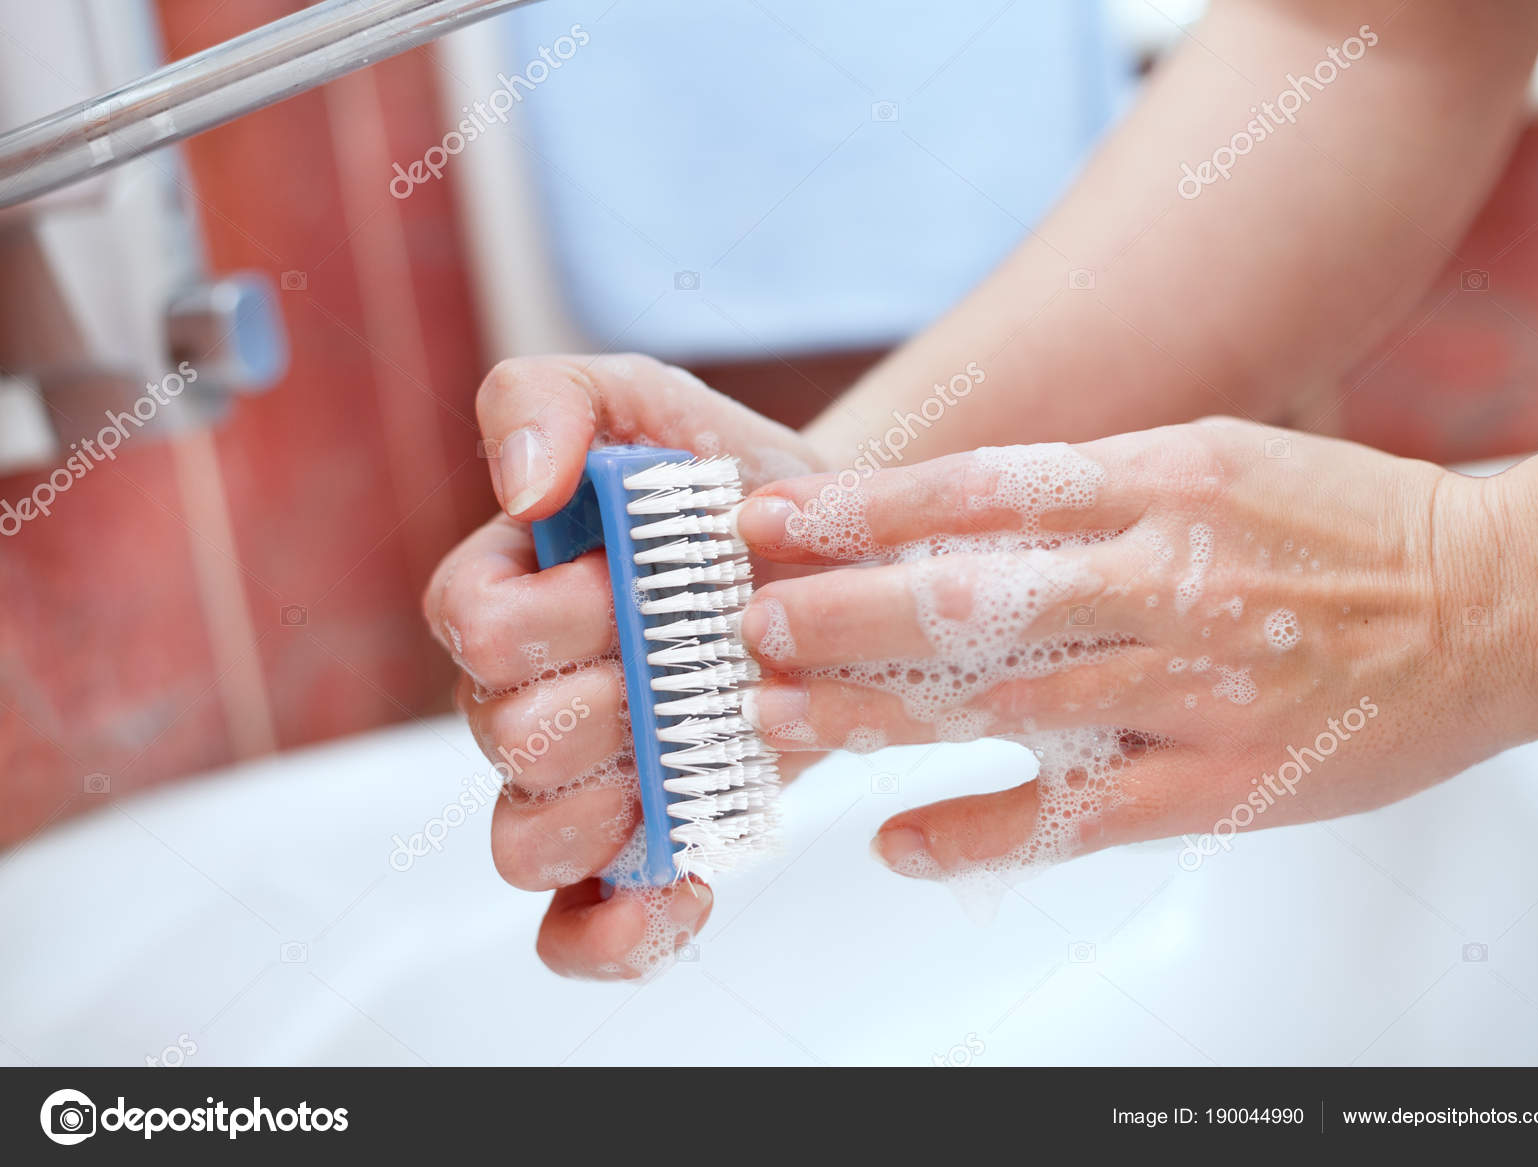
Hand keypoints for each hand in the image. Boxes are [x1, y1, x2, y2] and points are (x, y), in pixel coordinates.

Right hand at [424, 354, 820, 978]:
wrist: (833, 560)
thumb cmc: (725, 482)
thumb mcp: (642, 401)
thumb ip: (549, 400)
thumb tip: (521, 488)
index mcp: (503, 596)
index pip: (478, 630)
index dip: (563, 616)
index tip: (644, 582)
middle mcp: (518, 697)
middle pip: (509, 740)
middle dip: (616, 701)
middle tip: (699, 663)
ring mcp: (572, 783)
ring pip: (525, 844)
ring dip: (612, 809)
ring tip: (692, 760)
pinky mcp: (635, 848)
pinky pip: (576, 931)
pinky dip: (621, 931)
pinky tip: (689, 888)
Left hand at [733, 418, 1537, 881]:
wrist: (1492, 602)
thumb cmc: (1341, 526)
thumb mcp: (1206, 458)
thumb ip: (1080, 486)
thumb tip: (938, 509)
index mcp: (1159, 482)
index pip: (976, 489)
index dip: (859, 510)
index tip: (769, 520)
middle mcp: (1164, 578)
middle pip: (971, 596)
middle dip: (843, 610)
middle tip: (744, 622)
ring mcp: (1188, 687)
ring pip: (1004, 703)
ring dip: (878, 714)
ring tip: (783, 718)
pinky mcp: (1217, 783)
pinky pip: (1079, 816)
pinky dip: (982, 831)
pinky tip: (901, 844)